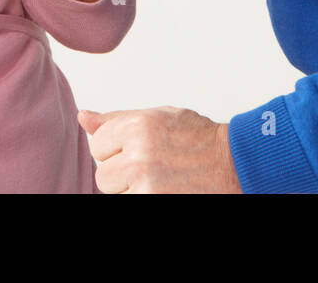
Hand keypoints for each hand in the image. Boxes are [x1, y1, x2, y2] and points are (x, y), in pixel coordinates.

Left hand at [78, 106, 242, 192]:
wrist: (234, 163)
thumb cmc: (197, 137)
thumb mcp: (157, 116)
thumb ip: (117, 119)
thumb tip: (83, 116)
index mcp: (138, 126)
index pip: (98, 144)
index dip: (115, 148)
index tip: (137, 148)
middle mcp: (139, 155)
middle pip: (103, 175)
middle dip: (121, 172)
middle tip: (150, 166)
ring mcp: (146, 184)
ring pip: (114, 194)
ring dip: (130, 189)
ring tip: (157, 178)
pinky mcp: (153, 202)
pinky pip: (129, 201)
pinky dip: (141, 197)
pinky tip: (162, 188)